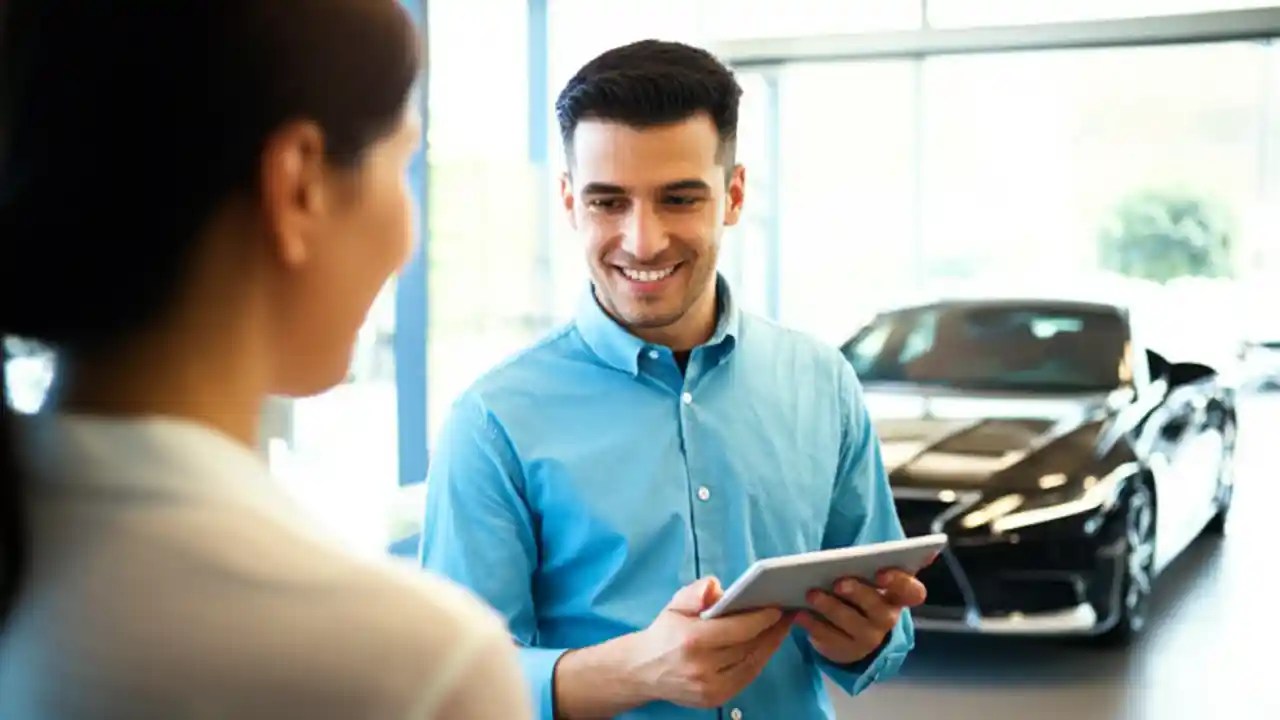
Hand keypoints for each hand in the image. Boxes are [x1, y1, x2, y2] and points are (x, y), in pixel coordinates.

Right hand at [626, 577, 794, 708]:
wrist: (641, 671)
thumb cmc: (664, 633)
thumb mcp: (675, 605)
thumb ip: (696, 592)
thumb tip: (718, 587)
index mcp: (691, 640)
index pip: (738, 629)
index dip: (762, 619)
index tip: (778, 608)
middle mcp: (702, 667)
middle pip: (748, 647)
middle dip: (771, 631)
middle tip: (787, 615)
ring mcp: (709, 688)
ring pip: (751, 664)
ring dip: (769, 646)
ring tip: (781, 629)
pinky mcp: (714, 700)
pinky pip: (745, 678)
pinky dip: (758, 661)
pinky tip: (765, 647)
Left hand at [797, 568, 927, 665]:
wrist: (850, 633)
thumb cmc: (858, 594)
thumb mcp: (864, 579)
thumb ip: (864, 565)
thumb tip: (843, 554)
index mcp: (897, 595)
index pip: (912, 592)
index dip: (899, 582)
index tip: (880, 572)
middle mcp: (887, 618)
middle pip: (878, 608)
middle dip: (858, 593)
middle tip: (838, 582)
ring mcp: (869, 638)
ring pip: (852, 623)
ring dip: (830, 607)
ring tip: (811, 594)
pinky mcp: (847, 651)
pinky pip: (831, 639)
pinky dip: (814, 625)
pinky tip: (800, 614)